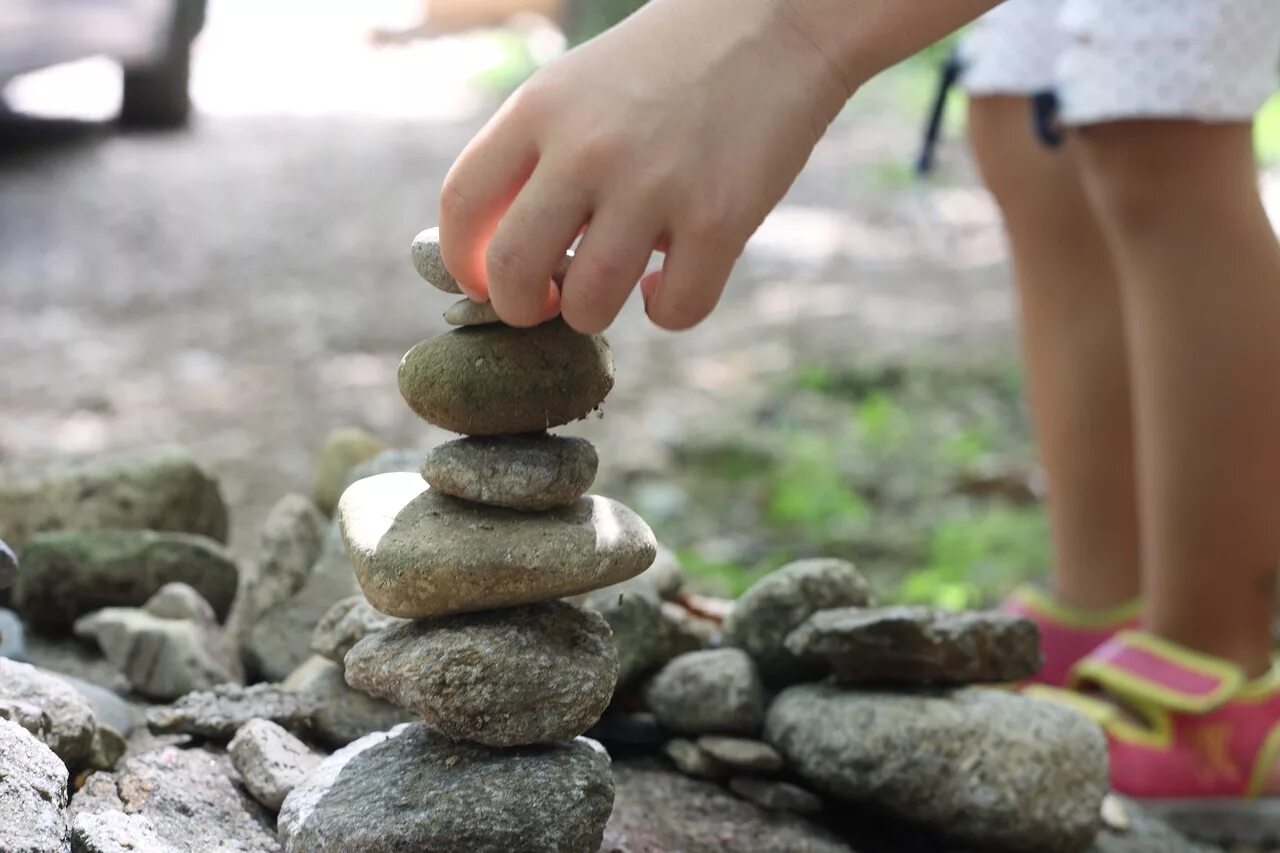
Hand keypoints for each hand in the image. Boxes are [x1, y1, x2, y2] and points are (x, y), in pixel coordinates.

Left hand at [439, 0, 852, 331]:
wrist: (775, 19)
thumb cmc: (665, 67)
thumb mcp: (576, 88)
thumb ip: (532, 159)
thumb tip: (499, 259)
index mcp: (539, 110)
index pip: (462, 204)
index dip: (464, 263)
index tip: (486, 282)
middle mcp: (587, 148)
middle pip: (512, 269)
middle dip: (521, 308)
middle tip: (548, 303)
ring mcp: (654, 185)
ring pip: (590, 306)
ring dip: (595, 313)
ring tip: (618, 283)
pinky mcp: (720, 219)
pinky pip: (675, 310)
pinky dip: (670, 310)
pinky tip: (675, 279)